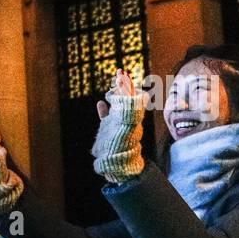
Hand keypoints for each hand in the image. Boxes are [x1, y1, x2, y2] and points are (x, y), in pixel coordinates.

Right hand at [92, 68, 145, 182]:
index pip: (131, 96)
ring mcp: (116, 123)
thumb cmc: (124, 149)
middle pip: (125, 97)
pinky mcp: (108, 129)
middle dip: (122, 85)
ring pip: (116, 104)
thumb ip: (132, 112)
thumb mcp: (129, 128)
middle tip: (120, 72)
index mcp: (131, 115)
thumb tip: (137, 96)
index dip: (128, 86)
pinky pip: (106, 117)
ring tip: (112, 83)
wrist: (118, 165)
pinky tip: (101, 103)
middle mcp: (125, 117)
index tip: (123, 76)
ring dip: (114, 93)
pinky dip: (104, 109)